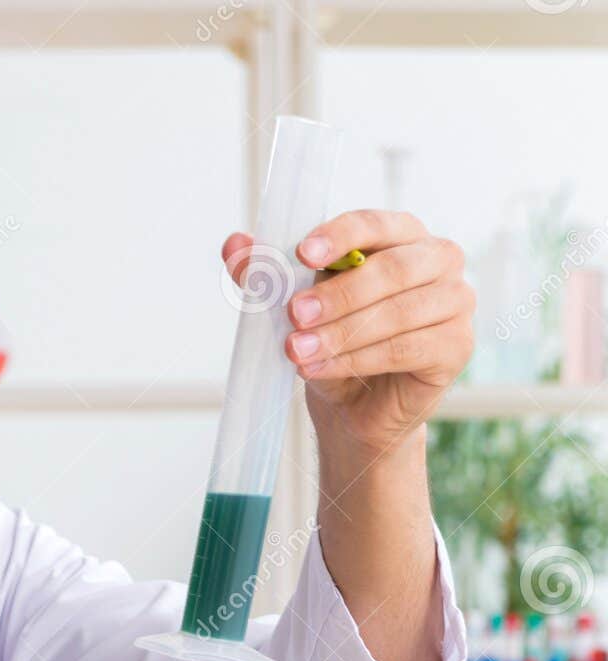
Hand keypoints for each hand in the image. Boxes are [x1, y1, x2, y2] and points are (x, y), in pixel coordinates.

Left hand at [221, 211, 474, 459]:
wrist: (355, 409)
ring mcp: (456, 302)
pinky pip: (405, 348)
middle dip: (338, 294)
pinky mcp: (456, 346)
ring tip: (298, 351)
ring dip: (342, 333)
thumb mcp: (296, 310)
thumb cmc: (334, 345)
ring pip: (398, 312)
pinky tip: (321, 369)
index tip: (301, 254)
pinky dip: (357, 359)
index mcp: (402, 236)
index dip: (339, 235)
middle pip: (392, 268)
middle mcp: (438, 261)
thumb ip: (267, 277)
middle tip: (294, 316)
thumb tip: (233, 244)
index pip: (375, 223)